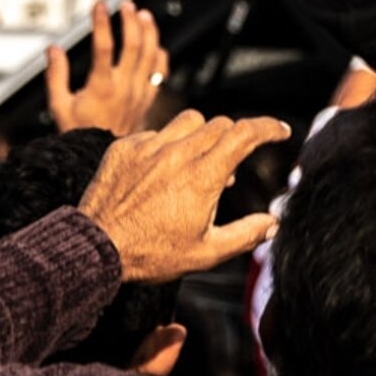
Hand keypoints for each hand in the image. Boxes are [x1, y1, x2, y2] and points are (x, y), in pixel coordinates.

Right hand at [48, 1, 170, 136]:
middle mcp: (124, 87)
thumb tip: (53, 48)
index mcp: (101, 87)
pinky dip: (159, 54)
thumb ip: (56, 75)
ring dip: (149, 31)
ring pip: (151, 54)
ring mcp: (139, 92)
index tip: (99, 5)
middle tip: (125, 4)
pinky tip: (154, 42)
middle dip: (130, 20)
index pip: (103, 47)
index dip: (101, 23)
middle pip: (134, 45)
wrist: (99, 156)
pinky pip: (160, 72)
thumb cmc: (77, 131)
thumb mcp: (59, 106)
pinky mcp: (147, 98)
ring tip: (142, 14)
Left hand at [81, 113, 288, 283]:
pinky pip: (155, 133)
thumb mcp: (206, 253)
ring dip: (203, 134)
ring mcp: (148, 147)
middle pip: (220, 124)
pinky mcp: (124, 148)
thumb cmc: (151, 255)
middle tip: (235, 159)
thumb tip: (273, 223)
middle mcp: (178, 154)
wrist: (95, 249)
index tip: (280, 131)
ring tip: (200, 160)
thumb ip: (245, 235)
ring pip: (189, 120)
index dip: (268, 127)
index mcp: (203, 177)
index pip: (244, 134)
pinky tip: (162, 169)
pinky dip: (167, 144)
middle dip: (237, 136)